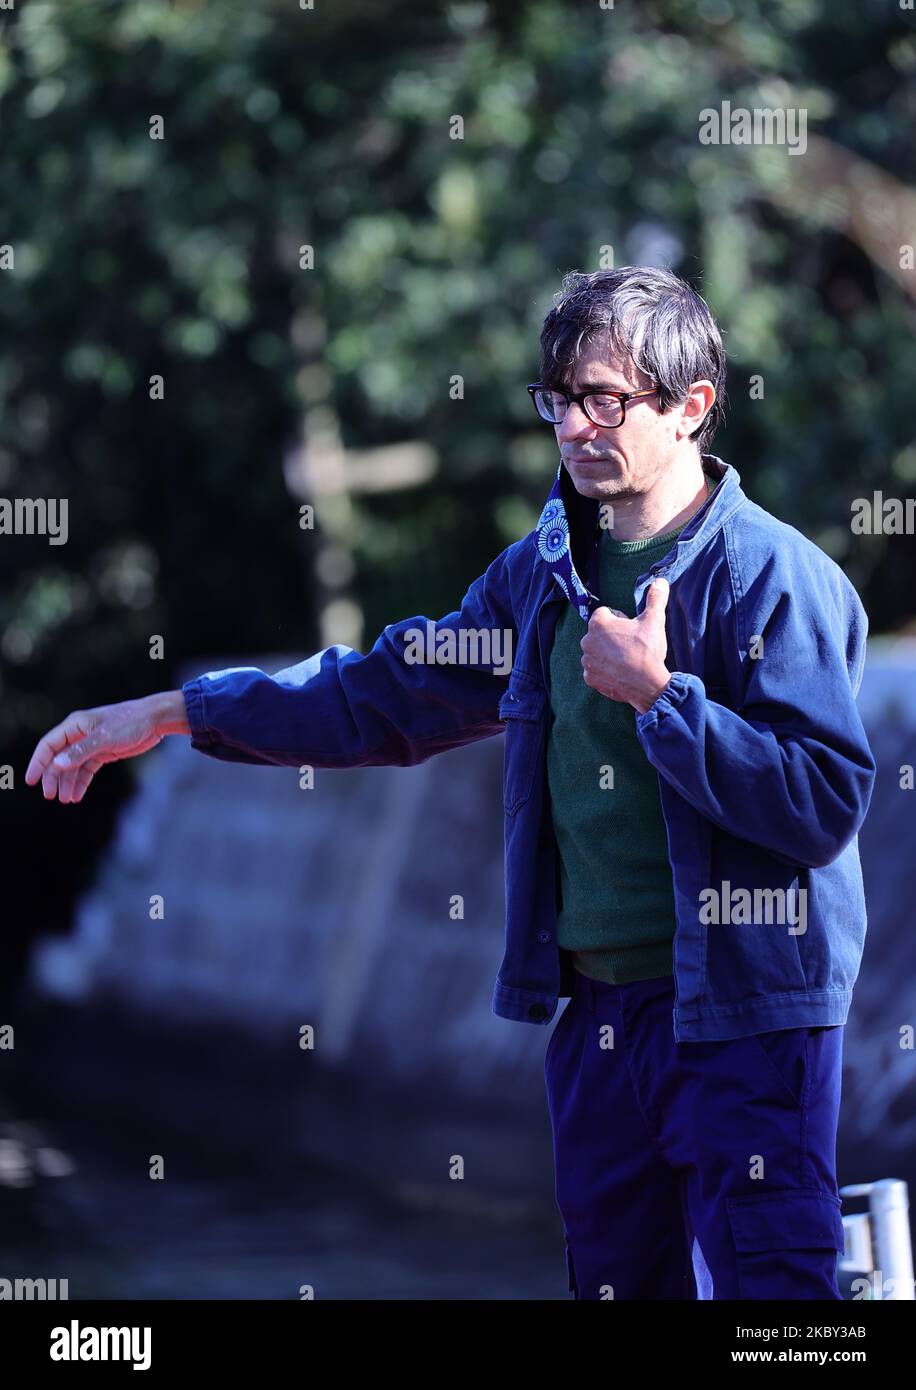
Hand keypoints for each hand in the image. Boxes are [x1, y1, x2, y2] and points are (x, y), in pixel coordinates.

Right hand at [24, 692, 183, 803]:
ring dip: (67, 783)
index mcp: (75, 725)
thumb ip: (81, 752)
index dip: (38, 762)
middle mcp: (79, 734)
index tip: (31, 781)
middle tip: (51, 796)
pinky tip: (77, 795)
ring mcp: (91, 744)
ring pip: (72, 766)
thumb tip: (58, 764)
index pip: (49, 745)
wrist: (155, 720)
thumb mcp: (105, 738)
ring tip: (66, 800)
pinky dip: (80, 782)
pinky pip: (86, 769)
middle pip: (58, 758)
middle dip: (53, 778)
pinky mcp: (103, 752)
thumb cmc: (130, 723)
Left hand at [581, 578, 671, 713]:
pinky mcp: (590, 678)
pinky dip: (605, 671)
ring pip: (597, 651)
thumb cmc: (648, 650)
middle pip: (600, 633)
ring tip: (627, 660)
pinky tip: (620, 672)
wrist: (648, 685)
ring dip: (608, 653)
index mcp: (598, 623)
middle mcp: (587, 641)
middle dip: (612, 637)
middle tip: (631, 645)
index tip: (632, 628)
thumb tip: (660, 581)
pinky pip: (596, 670)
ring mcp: (587, 661)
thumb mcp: (654, 620)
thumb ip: (655, 598)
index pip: (605, 613)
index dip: (620, 619)